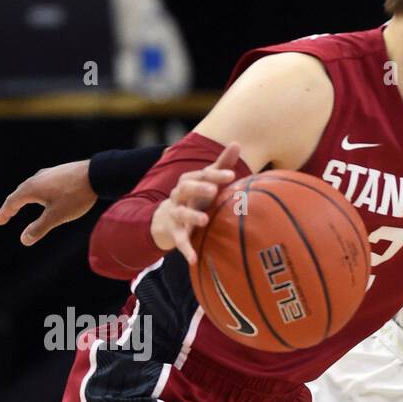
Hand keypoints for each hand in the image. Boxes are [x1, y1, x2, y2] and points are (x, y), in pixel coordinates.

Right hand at [0, 160, 94, 244]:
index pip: (12, 202)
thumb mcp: (56, 216)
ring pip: (31, 186)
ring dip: (25, 197)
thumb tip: (24, 240)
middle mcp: (36, 179)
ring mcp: (48, 173)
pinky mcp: (59, 172)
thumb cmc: (75, 197)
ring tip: (23, 203)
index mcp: (31, 189)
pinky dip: (38, 192)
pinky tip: (46, 193)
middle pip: (19, 193)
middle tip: (8, 214)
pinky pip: (43, 183)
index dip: (5, 213)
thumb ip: (39, 228)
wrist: (95, 175)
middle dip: (13, 205)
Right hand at [149, 141, 241, 264]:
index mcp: (190, 181)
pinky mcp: (173, 232)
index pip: (202, 174)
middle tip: (213, 190)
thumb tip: (236, 142)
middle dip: (199, 188)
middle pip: (186, 187)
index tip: (231, 175)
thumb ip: (221, 164)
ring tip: (204, 220)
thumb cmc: (195, 197)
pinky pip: (179, 241)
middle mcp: (180, 194)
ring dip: (192, 215)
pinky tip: (194, 259)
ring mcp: (175, 213)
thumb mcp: (206, 181)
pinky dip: (186, 249)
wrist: (166, 219)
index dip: (216, 174)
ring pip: (180, 212)